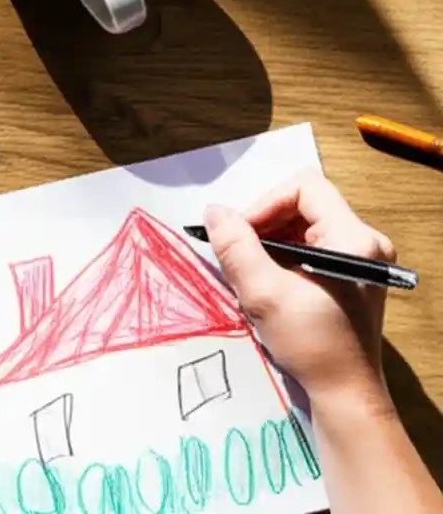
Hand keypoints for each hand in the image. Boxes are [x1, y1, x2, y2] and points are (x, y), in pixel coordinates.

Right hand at [204, 169, 393, 403]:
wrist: (344, 391)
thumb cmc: (311, 343)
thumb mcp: (264, 293)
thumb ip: (236, 247)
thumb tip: (214, 212)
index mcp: (354, 238)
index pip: (305, 187)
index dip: (265, 203)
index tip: (241, 234)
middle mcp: (365, 241)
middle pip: (304, 205)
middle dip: (265, 224)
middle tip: (239, 253)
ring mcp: (361, 258)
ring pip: (304, 226)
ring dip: (270, 241)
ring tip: (250, 270)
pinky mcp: (352, 275)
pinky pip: (311, 247)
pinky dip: (283, 257)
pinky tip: (267, 282)